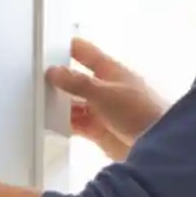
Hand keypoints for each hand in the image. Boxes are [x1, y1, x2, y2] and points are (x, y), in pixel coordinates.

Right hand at [46, 38, 167, 160]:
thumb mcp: (105, 92)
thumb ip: (78, 83)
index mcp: (109, 70)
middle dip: (58, 79)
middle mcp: (104, 87)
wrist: (160, 148)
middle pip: (75, 79)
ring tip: (40, 102)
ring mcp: (101, 109)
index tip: (43, 49)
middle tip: (35, 79)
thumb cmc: (144, 112)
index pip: (82, 51)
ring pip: (73, 102)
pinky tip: (52, 123)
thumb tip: (54, 72)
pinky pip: (75, 123)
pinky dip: (64, 122)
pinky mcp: (99, 130)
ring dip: (60, 103)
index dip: (64, 48)